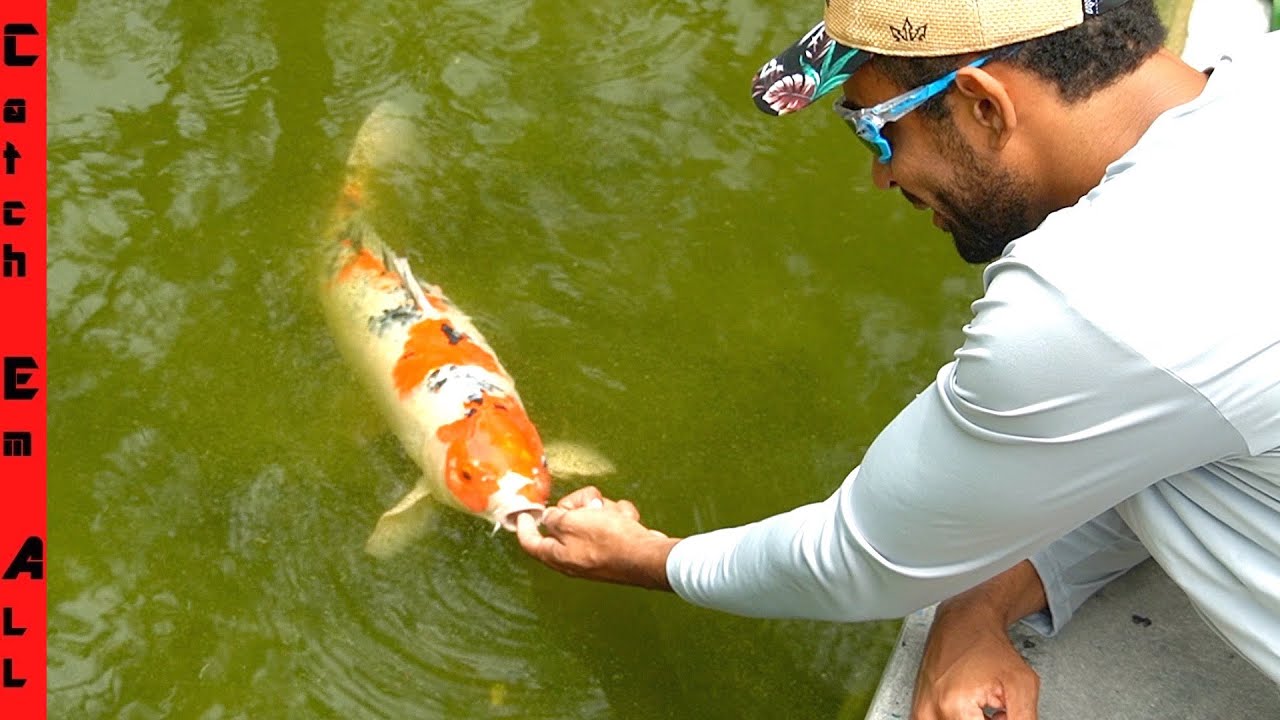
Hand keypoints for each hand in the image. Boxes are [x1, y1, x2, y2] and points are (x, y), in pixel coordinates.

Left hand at [515, 486, 680, 589]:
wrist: (648, 555)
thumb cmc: (610, 541)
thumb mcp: (573, 522)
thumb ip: (556, 518)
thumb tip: (550, 517)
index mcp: (559, 555)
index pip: (531, 543)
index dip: (524, 527)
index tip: (523, 515)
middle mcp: (576, 556)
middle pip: (565, 522)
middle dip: (578, 506)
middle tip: (589, 505)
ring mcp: (597, 552)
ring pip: (592, 517)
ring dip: (604, 510)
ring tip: (614, 516)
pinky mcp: (617, 546)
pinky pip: (612, 522)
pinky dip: (620, 518)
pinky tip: (628, 522)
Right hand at [910, 609, 1039, 718]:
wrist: (963, 621)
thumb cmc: (987, 645)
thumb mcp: (1021, 685)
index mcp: (953, 706)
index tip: (1004, 713)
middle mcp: (929, 711)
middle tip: (998, 711)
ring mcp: (920, 712)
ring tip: (985, 709)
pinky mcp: (918, 711)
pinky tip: (972, 710)